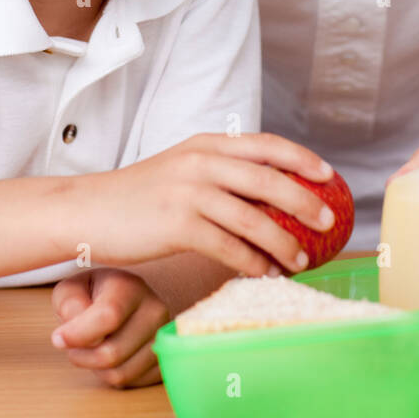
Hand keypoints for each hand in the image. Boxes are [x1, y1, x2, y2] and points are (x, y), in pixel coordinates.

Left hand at [50, 269, 168, 387]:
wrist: (129, 300)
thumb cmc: (95, 295)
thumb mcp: (73, 288)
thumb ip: (69, 303)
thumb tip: (71, 332)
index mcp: (130, 287)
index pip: (108, 317)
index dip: (78, 334)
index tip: (58, 338)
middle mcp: (154, 310)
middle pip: (112, 353)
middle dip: (82, 356)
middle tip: (73, 345)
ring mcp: (163, 338)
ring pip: (120, 373)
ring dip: (96, 368)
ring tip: (92, 349)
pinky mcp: (164, 360)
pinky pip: (131, 383)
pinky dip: (112, 376)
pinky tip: (110, 357)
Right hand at [74, 132, 337, 275]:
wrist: (88, 210)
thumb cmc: (138, 197)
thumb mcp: (181, 170)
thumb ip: (218, 172)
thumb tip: (268, 192)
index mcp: (206, 143)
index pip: (266, 145)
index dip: (302, 159)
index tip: (329, 176)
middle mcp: (201, 161)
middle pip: (269, 180)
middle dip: (305, 202)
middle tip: (327, 222)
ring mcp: (189, 192)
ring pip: (254, 218)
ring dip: (284, 243)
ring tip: (301, 260)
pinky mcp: (178, 225)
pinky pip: (229, 247)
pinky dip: (253, 263)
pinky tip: (264, 274)